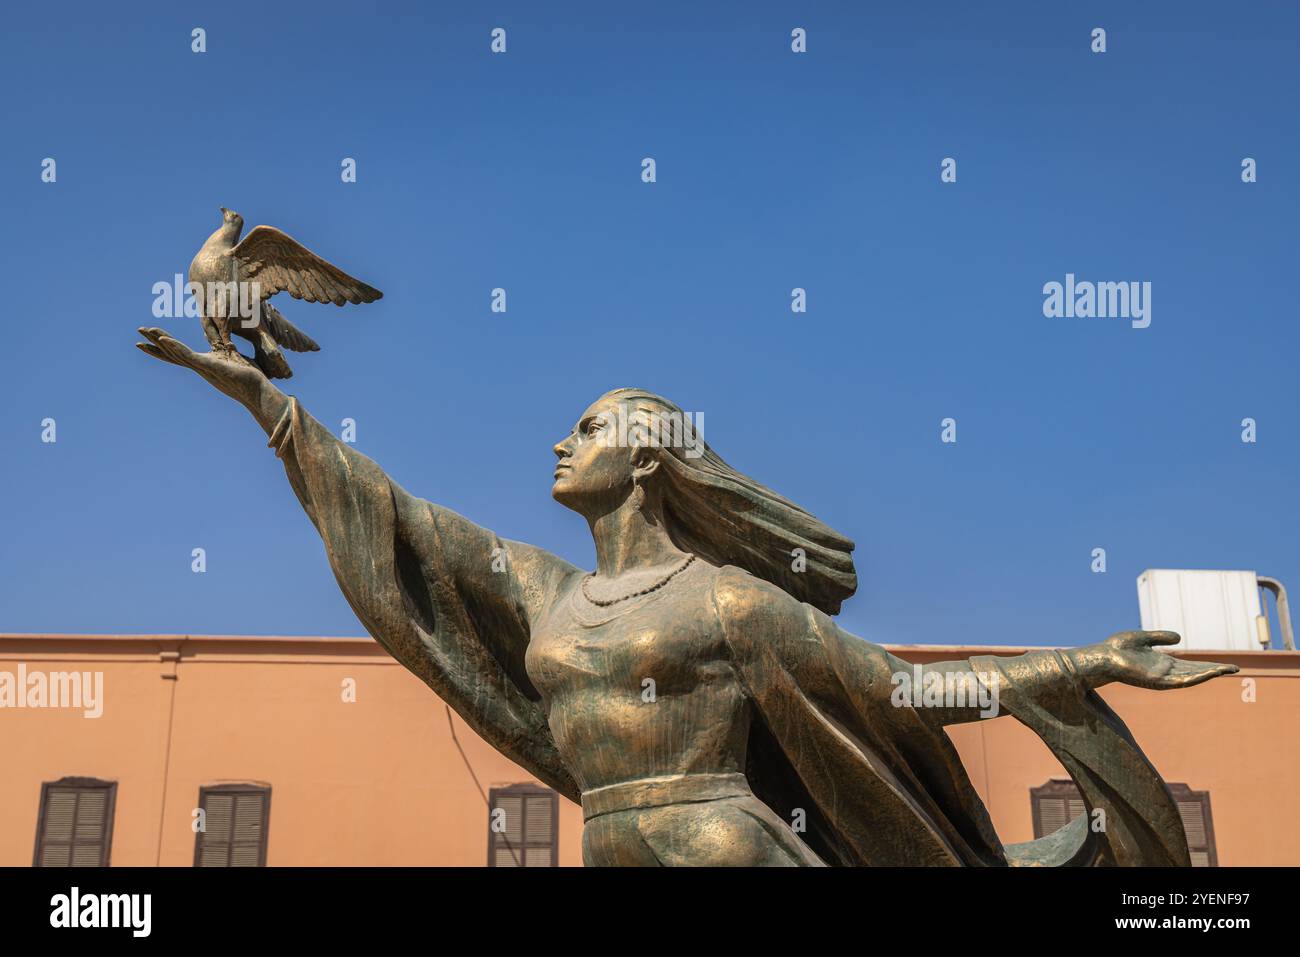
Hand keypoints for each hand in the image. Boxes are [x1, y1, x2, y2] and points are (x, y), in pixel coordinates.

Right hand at [136, 327, 286, 430]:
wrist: (257, 390)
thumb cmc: (247, 375)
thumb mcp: (229, 353)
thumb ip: (221, 343)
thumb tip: (218, 335)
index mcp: (202, 363)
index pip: (177, 354)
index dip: (161, 347)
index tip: (147, 340)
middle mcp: (199, 366)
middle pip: (171, 353)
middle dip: (154, 343)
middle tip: (138, 333)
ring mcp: (202, 367)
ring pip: (176, 353)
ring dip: (161, 341)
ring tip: (146, 330)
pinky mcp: (209, 367)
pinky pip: (190, 357)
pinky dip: (177, 348)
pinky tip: (165, 340)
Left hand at [1068, 631, 1238, 690]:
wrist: (1102, 657)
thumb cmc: (1117, 649)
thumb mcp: (1143, 638)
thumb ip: (1160, 637)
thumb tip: (1179, 638)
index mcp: (1162, 663)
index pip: (1189, 665)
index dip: (1206, 665)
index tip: (1223, 664)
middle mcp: (1164, 671)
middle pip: (1195, 672)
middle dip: (1214, 670)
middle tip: (1234, 668)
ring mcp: (1162, 677)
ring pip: (1191, 677)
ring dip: (1210, 673)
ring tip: (1228, 669)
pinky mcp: (1157, 681)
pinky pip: (1180, 680)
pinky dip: (1196, 677)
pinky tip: (1209, 673)